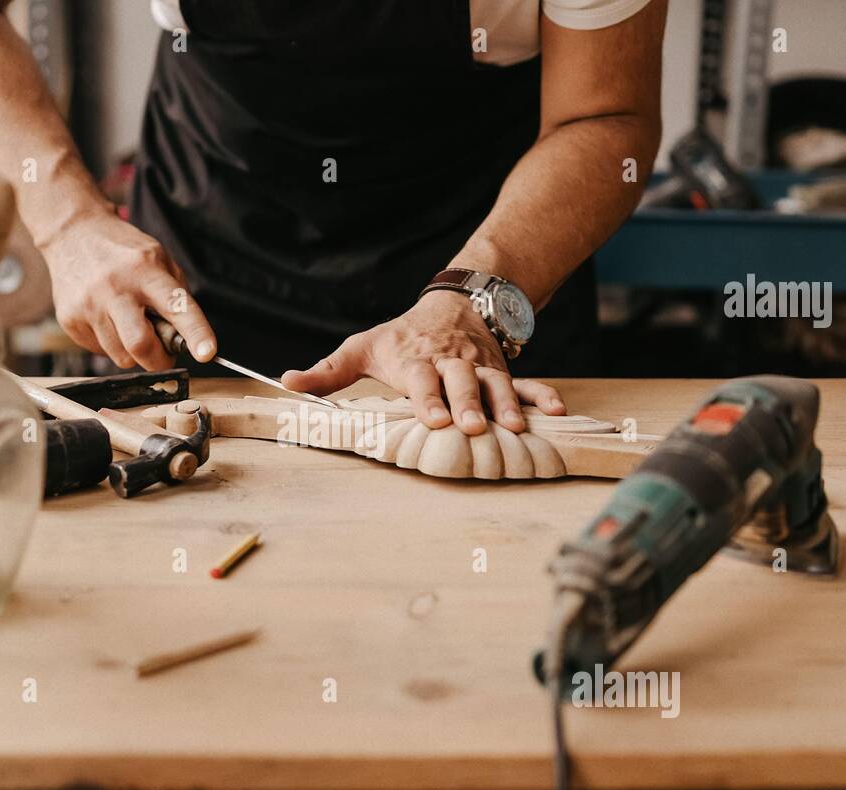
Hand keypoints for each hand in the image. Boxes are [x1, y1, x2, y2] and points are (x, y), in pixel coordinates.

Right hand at [41, 208, 215, 369]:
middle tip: (162, 353)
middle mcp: (114, 288)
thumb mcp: (158, 259)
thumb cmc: (123, 252)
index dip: (195, 333)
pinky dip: (111, 343)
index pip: (176, 306)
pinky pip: (100, 351)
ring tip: (129, 323)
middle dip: (158, 360)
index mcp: (145, 270)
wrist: (72, 233)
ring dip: (133, 351)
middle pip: (140, 344)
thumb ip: (175, 296)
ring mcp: (88, 305)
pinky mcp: (69, 320)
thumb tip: (186, 340)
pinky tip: (107, 319)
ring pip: (121, 356)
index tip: (207, 352)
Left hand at [281, 292, 565, 433]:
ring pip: (498, 385)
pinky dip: (543, 396)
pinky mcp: (503, 373)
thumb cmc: (401, 337)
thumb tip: (287, 382)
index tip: (434, 418)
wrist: (453, 305)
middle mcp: (452, 364)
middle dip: (469, 404)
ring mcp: (482, 369)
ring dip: (507, 405)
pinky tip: (558, 412)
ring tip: (514, 428)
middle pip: (463, 383)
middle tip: (475, 427)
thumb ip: (327, 372)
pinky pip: (527, 383)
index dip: (428, 398)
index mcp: (417, 361)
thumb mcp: (362, 348)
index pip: (422, 380)